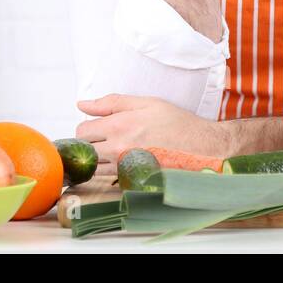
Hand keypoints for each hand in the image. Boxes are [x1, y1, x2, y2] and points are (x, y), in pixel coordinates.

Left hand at [75, 93, 233, 171]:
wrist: (200, 147)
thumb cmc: (176, 123)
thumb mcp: (146, 103)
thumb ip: (111, 102)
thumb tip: (82, 104)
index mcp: (120, 125)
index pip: (82, 130)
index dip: (88, 126)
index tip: (98, 126)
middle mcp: (118, 148)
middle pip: (84, 150)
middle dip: (90, 142)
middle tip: (105, 138)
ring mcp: (124, 167)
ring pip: (93, 167)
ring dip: (97, 159)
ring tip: (113, 149)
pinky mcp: (132, 180)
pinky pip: (108, 178)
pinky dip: (109, 171)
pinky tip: (123, 161)